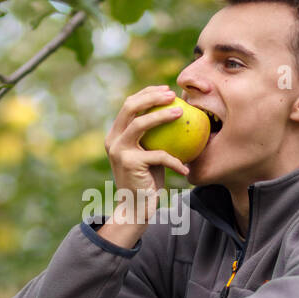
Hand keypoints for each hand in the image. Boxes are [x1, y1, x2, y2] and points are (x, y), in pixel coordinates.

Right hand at [104, 84, 190, 218]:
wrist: (135, 207)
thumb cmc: (148, 180)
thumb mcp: (150, 154)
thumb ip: (154, 137)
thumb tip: (177, 113)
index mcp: (115, 135)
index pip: (129, 105)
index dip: (147, 93)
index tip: (167, 90)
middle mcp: (112, 140)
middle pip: (129, 107)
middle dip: (151, 96)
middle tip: (172, 95)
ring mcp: (118, 151)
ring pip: (140, 124)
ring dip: (161, 116)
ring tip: (180, 112)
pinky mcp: (129, 163)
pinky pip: (159, 155)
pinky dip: (175, 161)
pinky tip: (186, 167)